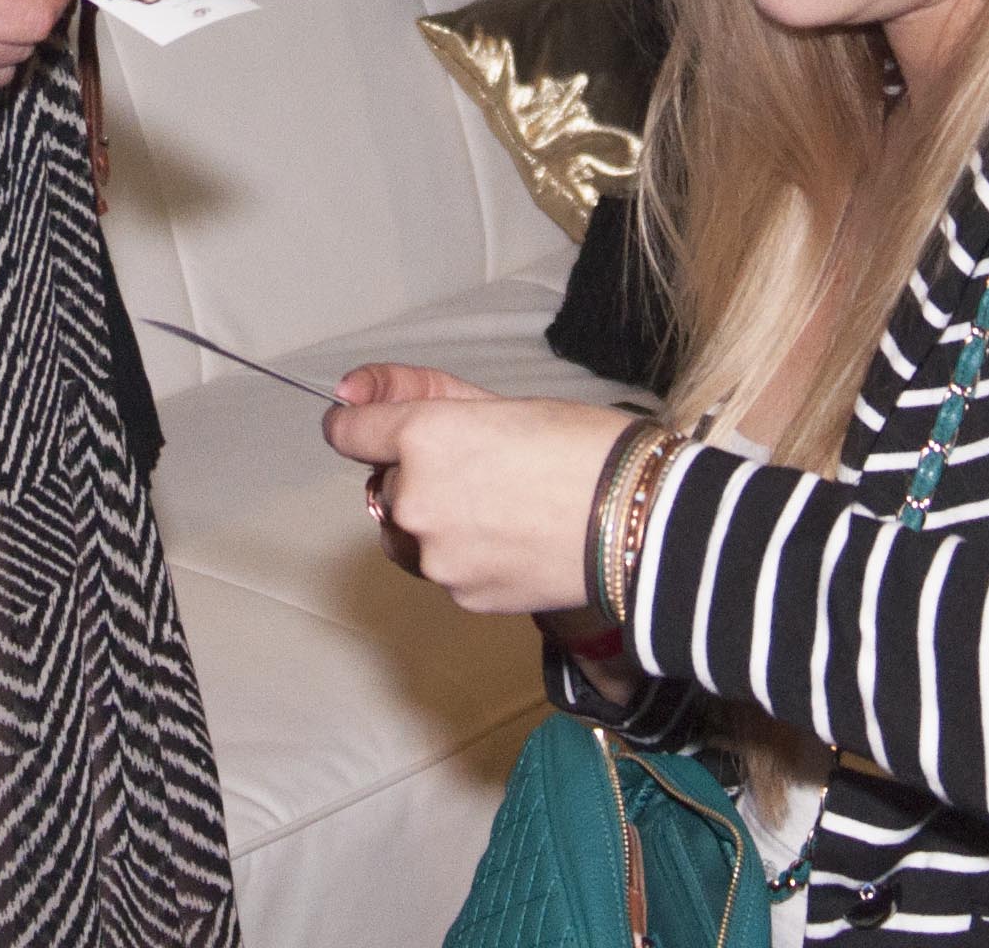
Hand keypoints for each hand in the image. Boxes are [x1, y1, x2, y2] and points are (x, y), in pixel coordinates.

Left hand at [327, 372, 639, 616]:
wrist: (642, 519)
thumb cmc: (582, 447)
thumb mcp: (496, 401)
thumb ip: (415, 394)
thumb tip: (346, 393)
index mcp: (422, 438)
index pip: (347, 431)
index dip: (361, 424)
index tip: (372, 426)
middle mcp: (416, 500)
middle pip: (387, 484)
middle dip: (420, 475)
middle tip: (485, 467)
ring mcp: (437, 556)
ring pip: (409, 533)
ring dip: (434, 521)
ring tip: (500, 509)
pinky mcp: (463, 596)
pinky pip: (445, 570)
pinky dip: (467, 556)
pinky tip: (516, 540)